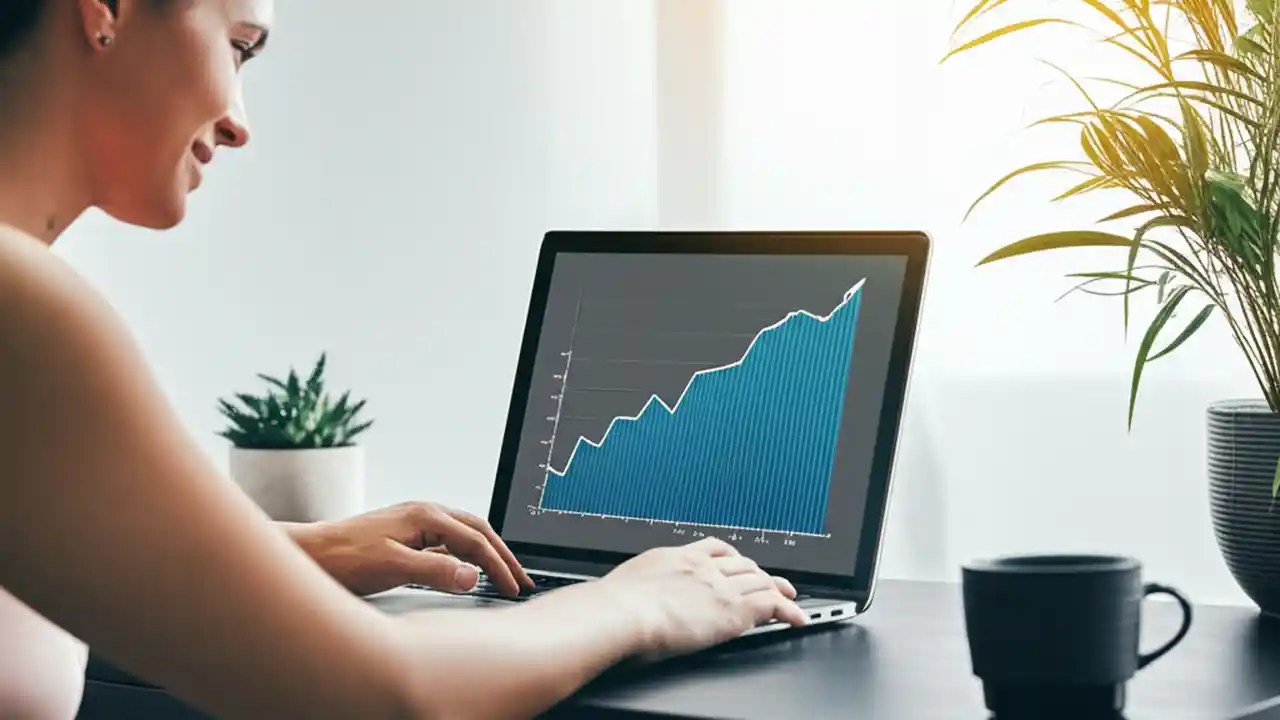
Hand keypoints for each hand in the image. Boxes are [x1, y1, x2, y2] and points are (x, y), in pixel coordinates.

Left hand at [286, 502, 534, 597]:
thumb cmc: (344, 558)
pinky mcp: (404, 533)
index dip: (498, 566)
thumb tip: (473, 575)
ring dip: (486, 553)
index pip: (475, 541)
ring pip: (463, 533)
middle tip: (521, 579)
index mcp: (426, 515)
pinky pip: (446, 540)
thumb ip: (436, 571)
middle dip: (502, 555)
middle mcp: (423, 512)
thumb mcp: (392, 567)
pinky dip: (465, 554)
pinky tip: (466, 568)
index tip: (514, 587)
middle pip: (477, 530)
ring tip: (503, 573)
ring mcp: (414, 521)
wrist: (308, 553)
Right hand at [591, 537, 807, 660]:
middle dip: (760, 572)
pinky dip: (787, 609)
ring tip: (788, 597)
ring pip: (760, 580)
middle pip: (743, 563)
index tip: (739, 563)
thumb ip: (642, 586)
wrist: (622, 612)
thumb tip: (633, 599)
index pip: (715, 548)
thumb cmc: (615, 605)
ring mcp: (720, 586)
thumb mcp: (628, 584)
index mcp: (676, 556)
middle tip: (773, 581)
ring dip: (776, 588)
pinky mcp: (732, 609)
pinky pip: (770, 604)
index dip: (733, 557)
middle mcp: (703, 566)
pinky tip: (795, 616)